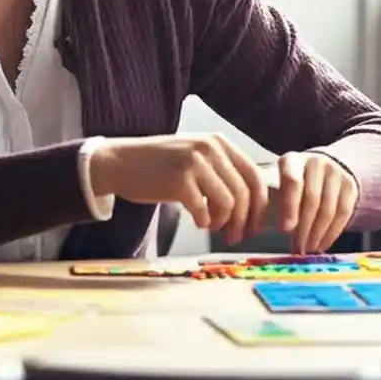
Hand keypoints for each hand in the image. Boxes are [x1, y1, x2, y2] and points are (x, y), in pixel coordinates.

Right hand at [90, 134, 267, 245]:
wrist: (120, 161)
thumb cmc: (161, 165)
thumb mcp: (196, 157)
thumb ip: (221, 172)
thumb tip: (250, 206)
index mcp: (219, 142)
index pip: (254, 175)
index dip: (260, 205)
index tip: (256, 225)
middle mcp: (210, 148)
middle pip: (244, 193)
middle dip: (244, 221)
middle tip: (236, 237)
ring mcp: (194, 163)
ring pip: (228, 203)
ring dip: (223, 222)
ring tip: (213, 227)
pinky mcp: (179, 181)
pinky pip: (204, 211)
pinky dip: (204, 222)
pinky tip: (197, 221)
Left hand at [276, 152, 358, 253]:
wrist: (325, 168)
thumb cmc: (296, 182)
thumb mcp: (280, 184)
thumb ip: (277, 203)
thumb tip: (275, 233)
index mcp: (292, 161)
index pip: (292, 182)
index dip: (289, 206)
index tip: (286, 229)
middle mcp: (316, 163)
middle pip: (311, 199)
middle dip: (304, 228)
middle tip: (297, 247)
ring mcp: (336, 173)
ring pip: (328, 209)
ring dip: (317, 234)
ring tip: (309, 248)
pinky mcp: (350, 185)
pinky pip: (343, 213)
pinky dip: (332, 233)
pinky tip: (322, 244)